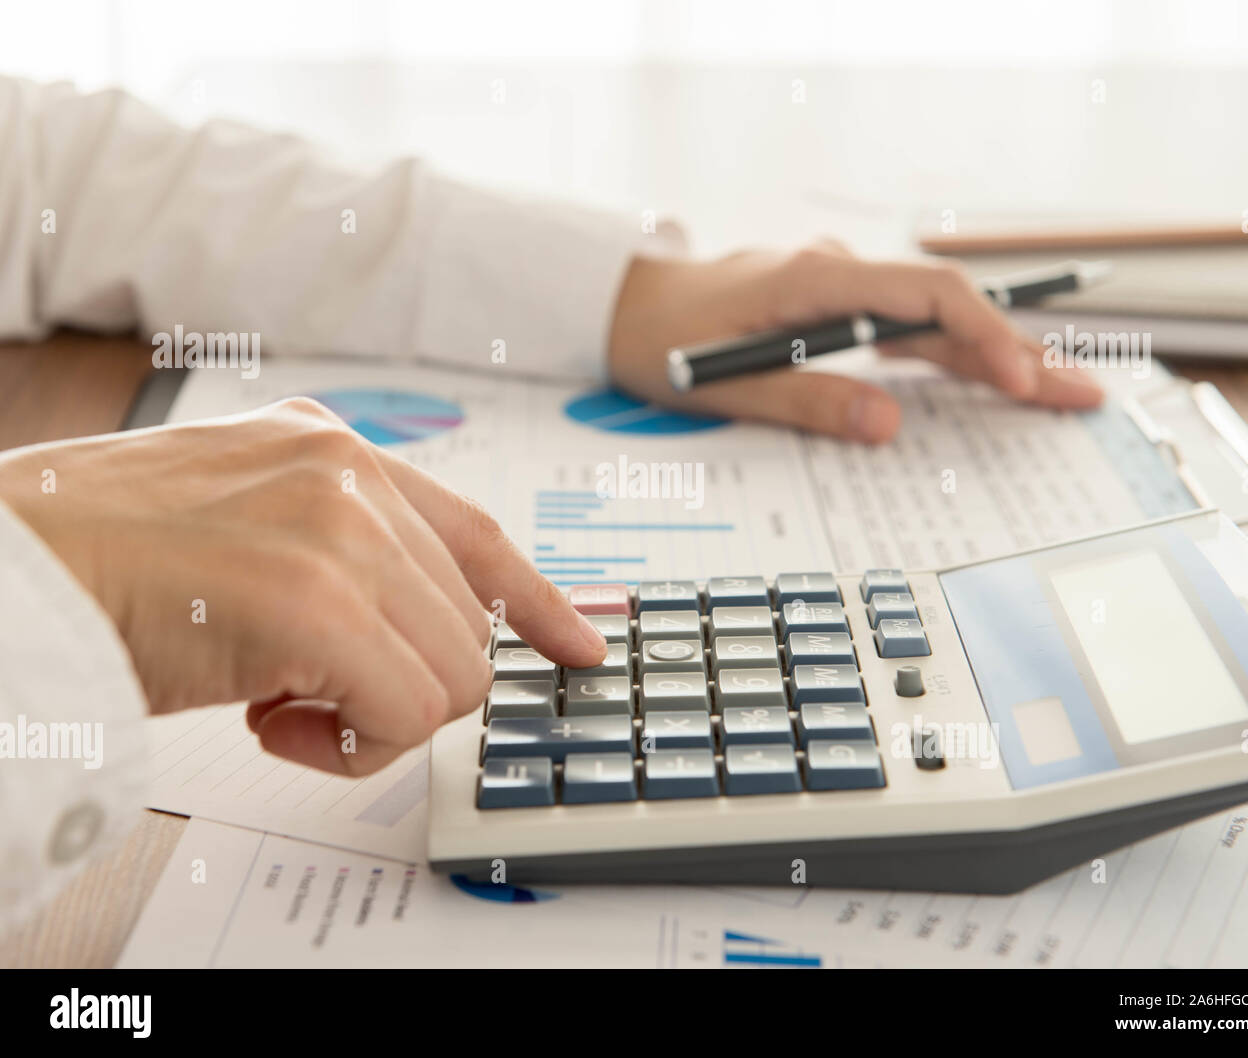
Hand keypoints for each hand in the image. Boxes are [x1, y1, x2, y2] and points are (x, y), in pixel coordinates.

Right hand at [0, 398, 606, 773]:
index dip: (538, 602)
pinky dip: (345, 746)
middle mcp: (348, 476)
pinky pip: (404, 713)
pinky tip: (265, 720)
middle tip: (305, 693)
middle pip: (467, 626)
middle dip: (404, 685)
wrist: (6, 570)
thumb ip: (341, 554)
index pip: (477, 535)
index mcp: (332, 451)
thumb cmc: (107, 562)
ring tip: (274, 700)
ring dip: (370, 717)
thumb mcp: (245, 527)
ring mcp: (337, 531)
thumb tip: (419, 632)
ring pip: (451, 675)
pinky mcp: (316, 602)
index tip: (578, 645)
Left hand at [608, 244, 1103, 442]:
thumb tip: (888, 425)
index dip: (982, 336)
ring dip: (997, 357)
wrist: (629, 308)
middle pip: (948, 309)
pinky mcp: (840, 309)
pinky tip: (995, 383)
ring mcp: (843, 289)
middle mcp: (839, 275)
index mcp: (814, 280)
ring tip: (1061, 393)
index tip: (1020, 380)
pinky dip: (955, 358)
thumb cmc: (665, 341)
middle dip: (1017, 352)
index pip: (925, 295)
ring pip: (937, 321)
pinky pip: (910, 331)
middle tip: (1082, 395)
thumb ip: (806, 401)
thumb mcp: (723, 383)